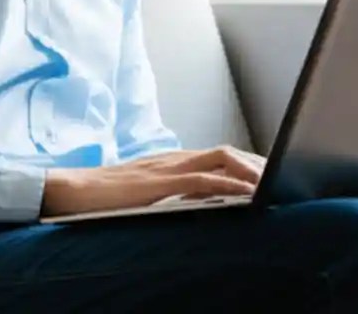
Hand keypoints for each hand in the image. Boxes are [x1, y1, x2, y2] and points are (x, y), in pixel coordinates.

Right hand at [40, 145, 266, 216]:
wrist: (72, 190)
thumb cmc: (105, 195)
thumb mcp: (145, 191)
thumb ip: (170, 192)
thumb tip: (197, 203)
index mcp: (171, 160)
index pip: (220, 155)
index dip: (249, 163)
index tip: (271, 176)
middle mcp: (174, 158)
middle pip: (229, 153)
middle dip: (260, 164)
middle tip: (285, 178)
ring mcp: (167, 167)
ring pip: (222, 160)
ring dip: (252, 171)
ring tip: (275, 185)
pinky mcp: (160, 182)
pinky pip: (203, 180)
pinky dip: (230, 186)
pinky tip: (247, 195)